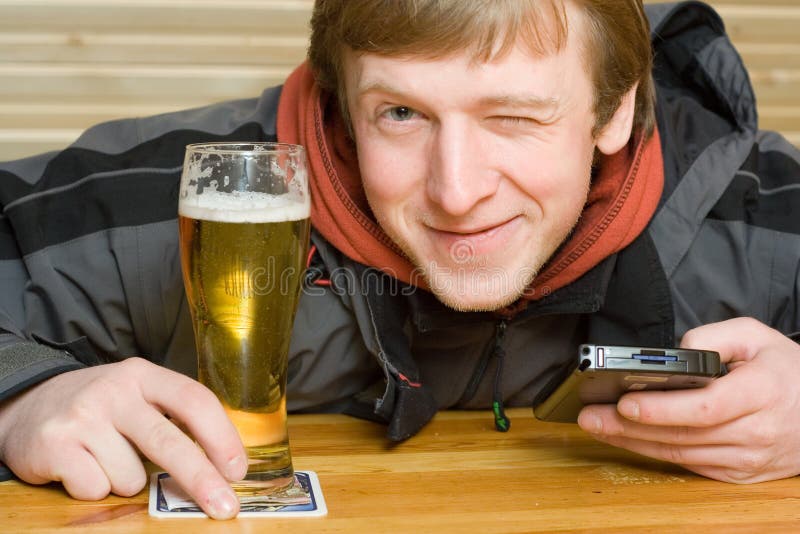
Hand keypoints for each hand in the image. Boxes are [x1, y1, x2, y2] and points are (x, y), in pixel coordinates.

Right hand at [0, 357, 246, 518]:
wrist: (27, 407)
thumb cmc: (100, 409)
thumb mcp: (137, 396)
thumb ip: (172, 419)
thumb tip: (222, 466)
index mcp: (144, 375)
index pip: (194, 400)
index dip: (221, 437)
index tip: (237, 469)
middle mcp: (114, 391)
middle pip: (168, 442)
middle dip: (201, 479)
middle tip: (225, 507)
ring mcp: (83, 416)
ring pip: (130, 477)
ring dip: (126, 483)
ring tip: (106, 461)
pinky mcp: (55, 445)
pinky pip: (96, 488)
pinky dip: (95, 489)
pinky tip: (83, 467)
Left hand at [577, 317, 799, 482]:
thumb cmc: (786, 371)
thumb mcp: (757, 337)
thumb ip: (714, 337)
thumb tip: (674, 350)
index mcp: (760, 394)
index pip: (704, 407)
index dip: (661, 408)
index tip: (625, 401)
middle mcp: (755, 432)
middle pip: (683, 434)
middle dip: (629, 426)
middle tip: (590, 416)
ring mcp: (748, 459)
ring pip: (681, 454)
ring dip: (634, 442)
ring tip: (597, 426)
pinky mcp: (739, 473)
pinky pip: (691, 464)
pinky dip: (656, 453)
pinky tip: (628, 439)